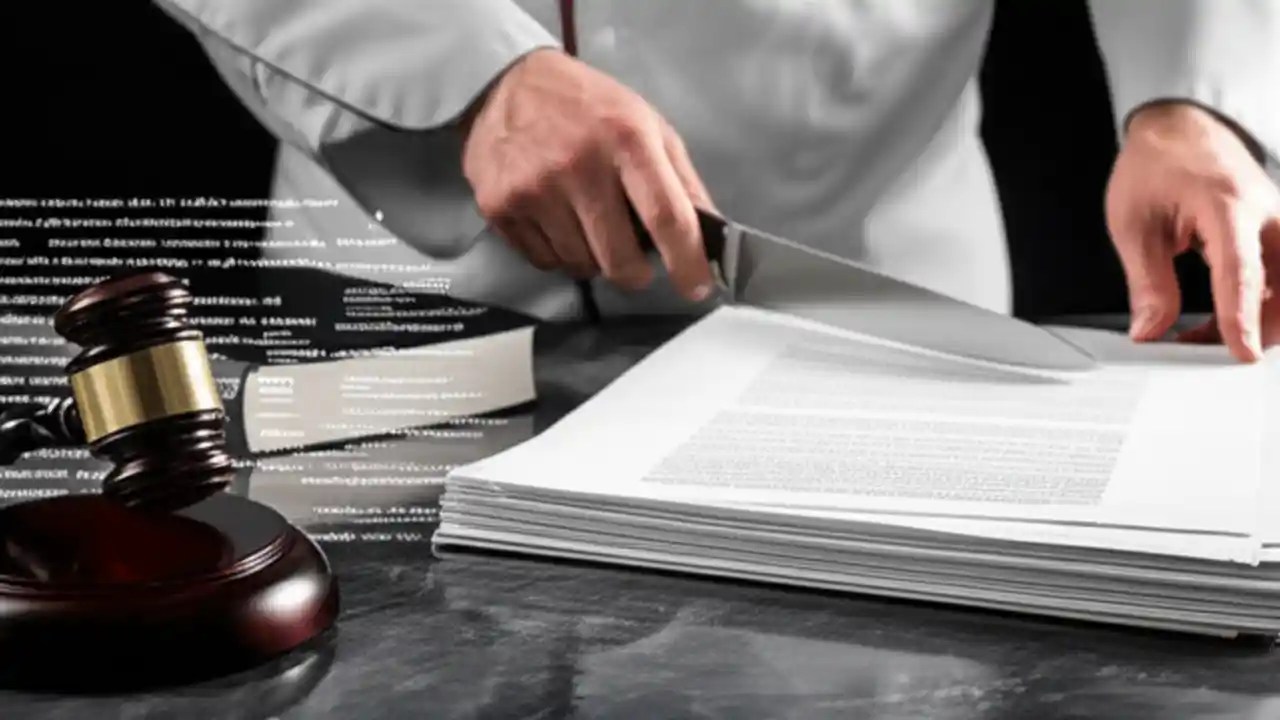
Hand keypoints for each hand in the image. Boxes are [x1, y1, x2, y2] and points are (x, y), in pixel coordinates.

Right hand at [459, 48, 716, 300]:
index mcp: (627, 140)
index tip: (698, 289)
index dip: (688, 263)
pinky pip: (544, 261)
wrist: (507, 84)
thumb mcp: (648, 126)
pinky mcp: (499, 207)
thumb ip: (682, 182)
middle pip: (620, 260)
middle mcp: (579, 166)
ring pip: (580, 265)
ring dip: (592, 258)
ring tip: (587, 223)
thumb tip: (712, 238)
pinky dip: (558, 252)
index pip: (666, 217)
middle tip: (635, 262)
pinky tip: (556, 219)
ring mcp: (534, 189)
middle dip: (636, 273)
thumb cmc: (589, 108)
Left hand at [1106, 102, 1279, 361]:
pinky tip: (1222, 321)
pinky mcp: (1279, 232)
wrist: (1181, 125)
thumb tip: (1150, 331)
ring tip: (1205, 339)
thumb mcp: (1134, 225)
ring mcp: (1279, 222)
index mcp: (1227, 206)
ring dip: (1260, 322)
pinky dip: (1260, 306)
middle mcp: (1266, 213)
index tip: (1241, 352)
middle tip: (1202, 352)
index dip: (1241, 318)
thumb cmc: (1156, 166)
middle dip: (1256, 329)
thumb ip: (1147, 282)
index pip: (1242, 272)